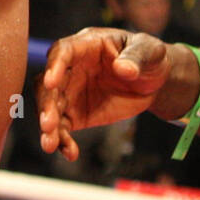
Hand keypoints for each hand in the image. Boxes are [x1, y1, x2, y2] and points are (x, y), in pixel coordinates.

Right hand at [38, 29, 170, 159]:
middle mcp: (69, 70)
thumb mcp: (150, 51)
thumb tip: (123, 69)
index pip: (62, 53)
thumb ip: (136, 57)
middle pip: (48, 86)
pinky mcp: (75, 114)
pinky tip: (70, 153)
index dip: (54, 67)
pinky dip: (63, 142)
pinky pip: (63, 128)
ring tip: (51, 145)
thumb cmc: (148, 57)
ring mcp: (69, 93)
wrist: (153, 81)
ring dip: (49, 127)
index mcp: (84, 47)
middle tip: (48, 124)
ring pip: (50, 109)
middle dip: (46, 105)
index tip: (51, 83)